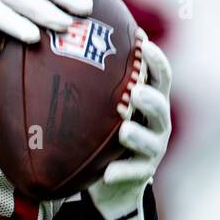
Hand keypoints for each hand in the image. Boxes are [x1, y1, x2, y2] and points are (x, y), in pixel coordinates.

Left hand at [87, 38, 171, 219]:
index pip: (159, 77)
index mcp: (150, 101)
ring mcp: (152, 149)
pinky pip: (133, 173)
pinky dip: (121, 172)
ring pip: (150, 142)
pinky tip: (107, 174)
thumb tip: (58, 44)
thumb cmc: (104, 131)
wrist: (111, 178)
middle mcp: (157, 123)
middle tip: (135, 92)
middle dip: (150, 100)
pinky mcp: (142, 174)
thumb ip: (94, 84)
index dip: (156, 61)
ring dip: (138, 136)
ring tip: (124, 131)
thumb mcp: (102, 107)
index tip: (143, 42)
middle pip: (161, 108)